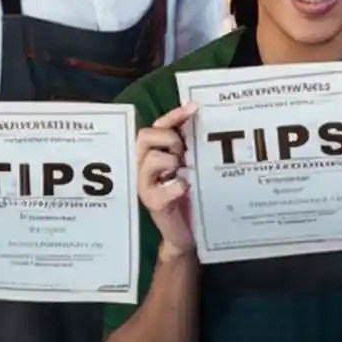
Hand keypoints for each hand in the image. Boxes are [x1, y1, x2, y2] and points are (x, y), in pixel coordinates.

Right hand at [136, 103, 195, 258]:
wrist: (185, 233)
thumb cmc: (188, 196)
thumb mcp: (189, 166)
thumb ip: (188, 145)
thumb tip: (198, 117)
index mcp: (153, 154)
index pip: (157, 126)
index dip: (173, 115)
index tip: (194, 107)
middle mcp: (143, 167)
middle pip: (145, 136)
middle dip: (169, 139)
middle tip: (184, 153)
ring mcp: (145, 186)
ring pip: (150, 159)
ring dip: (170, 161)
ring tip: (183, 171)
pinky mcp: (152, 204)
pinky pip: (160, 190)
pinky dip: (176, 186)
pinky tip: (184, 188)